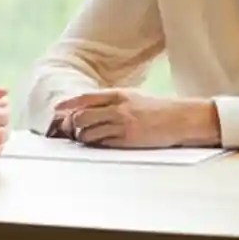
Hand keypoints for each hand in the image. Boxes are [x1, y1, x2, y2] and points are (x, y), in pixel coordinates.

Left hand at [52, 90, 217, 148]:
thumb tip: (88, 109)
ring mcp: (122, 125)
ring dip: (82, 137)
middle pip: (82, 116)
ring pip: (88, 132)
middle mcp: (118, 108)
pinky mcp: (128, 141)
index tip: (57, 109)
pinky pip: (102, 144)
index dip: (68, 104)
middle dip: (73, 124)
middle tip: (71, 129)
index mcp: (118, 95)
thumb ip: (112, 102)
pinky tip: (97, 144)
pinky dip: (95, 145)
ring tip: (85, 138)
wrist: (180, 119)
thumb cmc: (157, 108)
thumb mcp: (133, 97)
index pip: (85, 98)